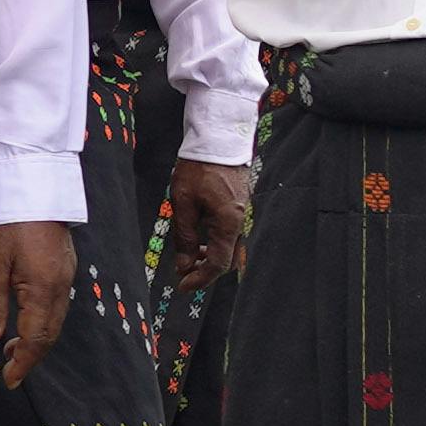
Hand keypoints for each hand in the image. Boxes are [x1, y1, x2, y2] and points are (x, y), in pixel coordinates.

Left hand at [0, 221, 73, 388]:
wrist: (33, 182)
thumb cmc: (8, 221)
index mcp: (44, 289)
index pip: (36, 339)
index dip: (23, 363)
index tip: (9, 380)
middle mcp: (61, 286)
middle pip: (50, 332)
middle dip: (31, 354)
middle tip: (9, 366)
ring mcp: (66, 274)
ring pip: (56, 318)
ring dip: (37, 337)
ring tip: (13, 346)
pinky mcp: (65, 263)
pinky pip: (58, 302)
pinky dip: (43, 319)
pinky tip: (28, 317)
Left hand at [162, 156, 252, 292]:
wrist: (218, 139)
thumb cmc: (199, 167)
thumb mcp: (183, 203)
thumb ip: (185, 237)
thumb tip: (184, 265)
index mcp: (228, 223)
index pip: (218, 263)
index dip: (200, 278)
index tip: (182, 286)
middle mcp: (240, 222)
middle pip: (228, 260)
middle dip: (206, 270)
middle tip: (184, 273)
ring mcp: (243, 214)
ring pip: (230, 247)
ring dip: (211, 256)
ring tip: (190, 256)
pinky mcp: (240, 207)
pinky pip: (231, 233)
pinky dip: (217, 243)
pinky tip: (201, 238)